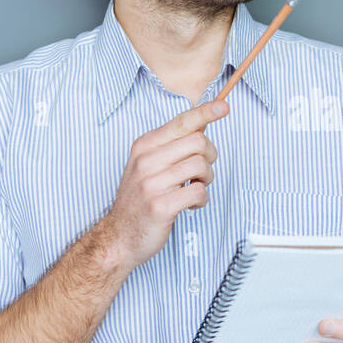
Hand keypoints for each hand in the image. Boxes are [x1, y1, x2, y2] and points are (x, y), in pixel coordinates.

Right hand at [104, 99, 225, 269]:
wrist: (119, 236)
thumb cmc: (139, 199)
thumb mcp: (147, 165)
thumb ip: (171, 146)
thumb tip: (201, 125)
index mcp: (144, 146)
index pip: (181, 122)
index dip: (205, 113)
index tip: (223, 106)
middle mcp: (146, 161)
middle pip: (198, 142)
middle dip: (210, 156)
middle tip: (202, 171)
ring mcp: (152, 183)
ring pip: (201, 166)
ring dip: (206, 180)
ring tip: (194, 188)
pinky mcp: (161, 205)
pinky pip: (198, 191)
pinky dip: (201, 199)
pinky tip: (190, 204)